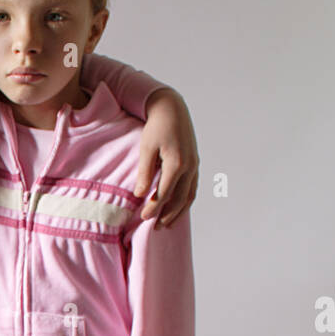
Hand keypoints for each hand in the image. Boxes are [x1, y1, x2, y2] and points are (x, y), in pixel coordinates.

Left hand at [134, 88, 198, 227]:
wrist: (172, 108)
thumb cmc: (156, 126)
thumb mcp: (146, 148)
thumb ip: (144, 172)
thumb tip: (139, 195)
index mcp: (176, 163)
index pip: (164, 193)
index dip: (154, 207)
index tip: (143, 218)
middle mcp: (189, 166)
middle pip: (180, 198)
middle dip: (167, 215)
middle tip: (155, 227)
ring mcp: (195, 165)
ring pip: (189, 195)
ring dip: (178, 211)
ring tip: (166, 223)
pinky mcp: (195, 163)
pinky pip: (192, 187)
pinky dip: (185, 200)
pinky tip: (177, 208)